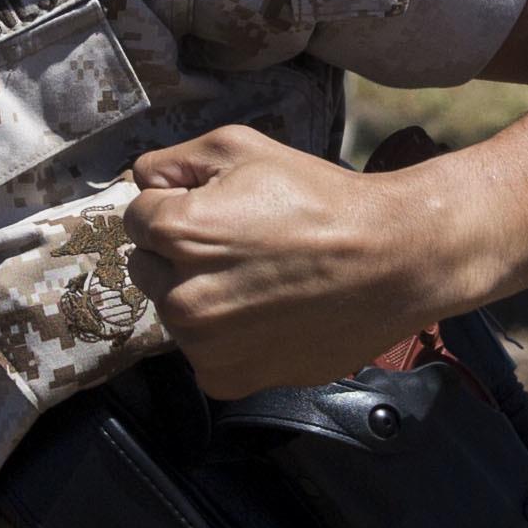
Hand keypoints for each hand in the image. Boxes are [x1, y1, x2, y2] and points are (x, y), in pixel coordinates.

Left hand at [127, 126, 467, 394]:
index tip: (221, 212)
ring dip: (201, 297)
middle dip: (181, 256)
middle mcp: (181, 295)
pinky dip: (224, 340)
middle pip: (148, 268)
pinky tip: (263, 316)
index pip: (137, 218)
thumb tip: (140, 183)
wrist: (390, 263)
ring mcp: (204, 345)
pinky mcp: (227, 379)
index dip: (178, 207)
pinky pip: (202, 355)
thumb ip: (174, 161)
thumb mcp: (243, 148)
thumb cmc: (319, 200)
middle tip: (241, 248)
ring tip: (258, 282)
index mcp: (178, 232)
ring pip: (175, 312)